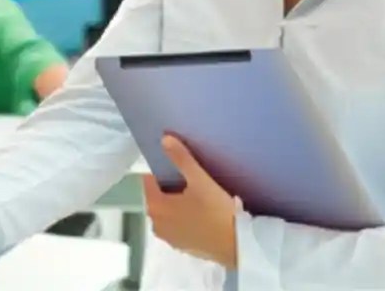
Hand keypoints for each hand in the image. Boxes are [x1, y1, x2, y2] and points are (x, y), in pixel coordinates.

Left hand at [143, 135, 238, 269]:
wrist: (238, 244)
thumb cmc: (216, 210)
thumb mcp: (199, 180)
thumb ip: (181, 158)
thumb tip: (165, 139)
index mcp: (155, 206)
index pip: (147, 182)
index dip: (160, 173)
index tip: (177, 169)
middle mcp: (156, 224)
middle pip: (156, 198)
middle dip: (168, 188)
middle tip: (191, 181)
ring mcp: (168, 238)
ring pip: (167, 213)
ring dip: (176, 204)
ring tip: (198, 196)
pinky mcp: (182, 247)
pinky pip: (177, 226)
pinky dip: (184, 219)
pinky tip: (201, 214)